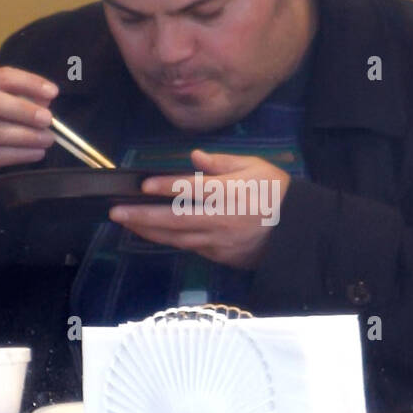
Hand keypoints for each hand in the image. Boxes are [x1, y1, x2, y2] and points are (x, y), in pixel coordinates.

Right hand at [0, 65, 58, 197]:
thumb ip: (20, 101)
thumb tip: (46, 99)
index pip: (0, 77)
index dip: (28, 82)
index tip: (53, 92)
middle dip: (25, 110)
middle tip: (48, 119)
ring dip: (28, 136)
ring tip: (48, 139)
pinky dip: (21, 154)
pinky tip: (37, 153)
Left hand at [108, 149, 289, 270]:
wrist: (296, 230)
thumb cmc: (275, 192)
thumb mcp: (254, 167)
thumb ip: (222, 162)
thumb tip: (195, 157)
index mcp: (229, 192)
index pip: (192, 189)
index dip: (166, 186)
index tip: (143, 185)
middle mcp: (220, 218)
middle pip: (175, 219)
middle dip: (143, 216)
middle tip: (116, 211)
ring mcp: (219, 241)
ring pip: (177, 238)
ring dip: (149, 231)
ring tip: (126, 223)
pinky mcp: (220, 256)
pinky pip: (189, 248)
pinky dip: (168, 241)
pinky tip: (151, 234)